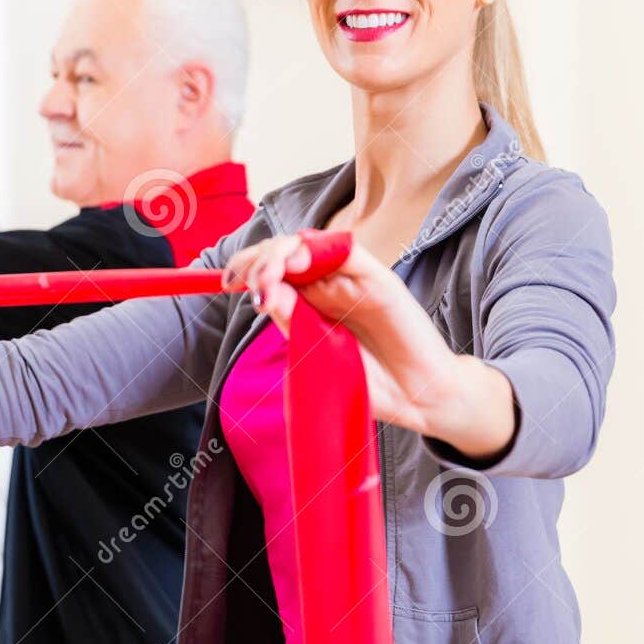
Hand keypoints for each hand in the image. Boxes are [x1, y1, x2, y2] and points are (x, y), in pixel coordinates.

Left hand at [221, 234, 467, 436]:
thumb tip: (261, 292)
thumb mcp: (316, 353)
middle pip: (285, 251)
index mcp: (309, 302)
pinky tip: (298, 262)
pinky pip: (348, 252)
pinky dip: (320, 250)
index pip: (272, 270)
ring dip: (281, 252)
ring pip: (310, 244)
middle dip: (258, 259)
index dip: (247, 268)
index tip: (226, 282)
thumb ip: (291, 321)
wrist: (418, 399)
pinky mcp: (379, 281)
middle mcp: (328, 284)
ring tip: (267, 276)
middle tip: (244, 281)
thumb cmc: (367, 382)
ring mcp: (353, 280)